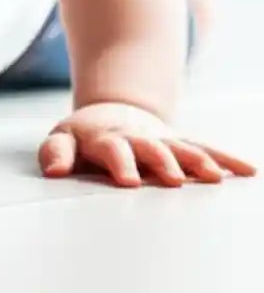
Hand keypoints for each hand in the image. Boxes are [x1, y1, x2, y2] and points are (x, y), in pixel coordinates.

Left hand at [39, 102, 256, 186]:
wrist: (110, 114)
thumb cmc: (82, 137)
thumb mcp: (61, 140)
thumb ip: (56, 153)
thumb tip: (53, 172)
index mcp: (106, 139)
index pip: (112, 149)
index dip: (120, 163)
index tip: (129, 182)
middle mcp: (137, 138)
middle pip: (152, 148)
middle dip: (163, 163)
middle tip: (172, 180)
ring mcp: (162, 140)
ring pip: (183, 149)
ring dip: (198, 162)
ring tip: (213, 178)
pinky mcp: (181, 144)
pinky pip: (206, 150)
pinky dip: (226, 159)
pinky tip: (247, 171)